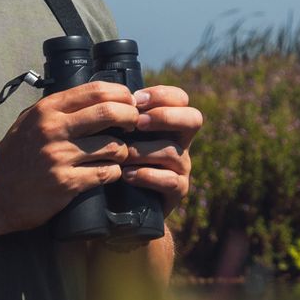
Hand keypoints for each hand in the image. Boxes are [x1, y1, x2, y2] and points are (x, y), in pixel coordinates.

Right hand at [0, 82, 141, 238]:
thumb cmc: (16, 155)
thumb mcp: (31, 121)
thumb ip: (59, 108)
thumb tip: (99, 96)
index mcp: (47, 110)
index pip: (95, 90)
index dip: (121, 94)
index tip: (130, 103)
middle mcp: (53, 129)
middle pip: (109, 112)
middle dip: (131, 118)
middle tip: (134, 126)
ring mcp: (60, 157)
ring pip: (114, 146)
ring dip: (124, 151)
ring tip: (118, 154)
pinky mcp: (66, 183)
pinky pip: (107, 173)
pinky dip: (114, 172)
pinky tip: (109, 172)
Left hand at [124, 85, 202, 218]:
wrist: (129, 204)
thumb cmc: (121, 161)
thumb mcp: (124, 135)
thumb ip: (123, 117)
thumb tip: (106, 95)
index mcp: (170, 123)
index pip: (180, 98)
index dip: (161, 95)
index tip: (136, 99)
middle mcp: (182, 142)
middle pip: (193, 119)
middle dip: (165, 117)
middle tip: (137, 122)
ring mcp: (183, 167)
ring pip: (173, 151)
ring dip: (144, 150)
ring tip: (122, 154)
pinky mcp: (178, 190)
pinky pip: (170, 180)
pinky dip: (146, 176)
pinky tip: (126, 175)